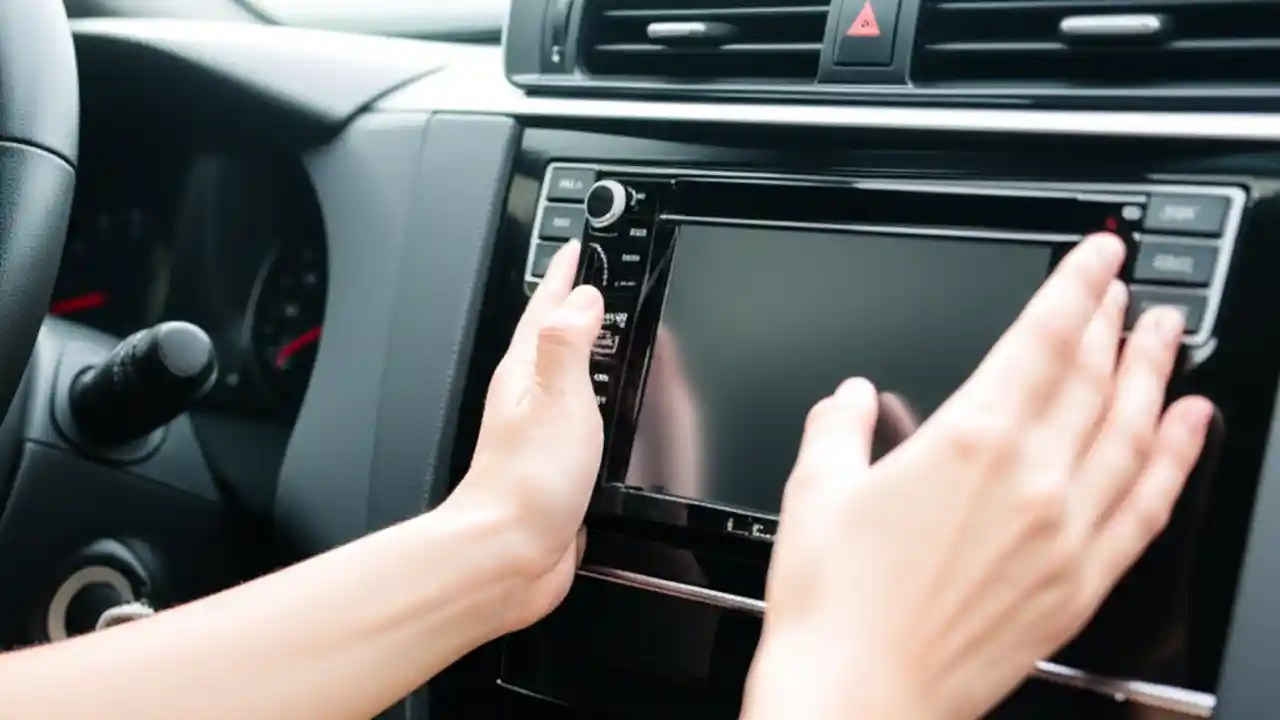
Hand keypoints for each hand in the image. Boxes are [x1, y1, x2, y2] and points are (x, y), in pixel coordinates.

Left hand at [444, 240, 603, 633]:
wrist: (509, 554)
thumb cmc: (525, 484)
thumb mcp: (557, 400)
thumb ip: (570, 346)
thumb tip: (583, 297)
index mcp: (526, 374)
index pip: (548, 309)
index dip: (565, 277)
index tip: (578, 249)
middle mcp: (527, 397)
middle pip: (550, 336)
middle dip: (570, 303)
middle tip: (588, 277)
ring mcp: (537, 430)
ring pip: (563, 374)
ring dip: (582, 347)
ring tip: (599, 327)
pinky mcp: (552, 462)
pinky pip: (576, 413)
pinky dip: (593, 396)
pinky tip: (601, 403)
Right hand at [742, 233, 1214, 719]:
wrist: (860, 698)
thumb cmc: (835, 605)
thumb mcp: (815, 492)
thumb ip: (838, 427)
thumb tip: (849, 396)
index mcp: (968, 442)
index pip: (1042, 339)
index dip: (1076, 286)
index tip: (1099, 255)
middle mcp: (1031, 480)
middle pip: (1092, 377)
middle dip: (1112, 321)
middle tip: (1125, 290)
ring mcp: (1066, 534)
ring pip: (1132, 431)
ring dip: (1155, 374)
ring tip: (1167, 335)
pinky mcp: (1079, 584)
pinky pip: (1148, 506)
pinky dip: (1176, 459)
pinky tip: (1189, 429)